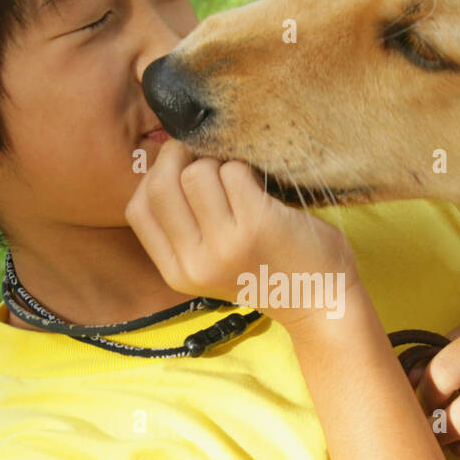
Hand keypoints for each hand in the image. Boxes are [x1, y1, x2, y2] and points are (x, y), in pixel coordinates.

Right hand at [124, 139, 357, 327]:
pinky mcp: (257, 227)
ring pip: (196, 173)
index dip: (155, 177)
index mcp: (178, 273)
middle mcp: (195, 264)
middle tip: (207, 156)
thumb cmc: (270, 271)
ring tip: (241, 179)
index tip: (181, 169)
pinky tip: (262, 186)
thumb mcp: (212, 264)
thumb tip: (168, 162)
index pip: (138, 210)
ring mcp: (225, 246)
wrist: (321, 302)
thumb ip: (186, 227)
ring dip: (219, 163)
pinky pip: (234, 172)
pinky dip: (246, 168)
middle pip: (160, 185)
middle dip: (181, 158)